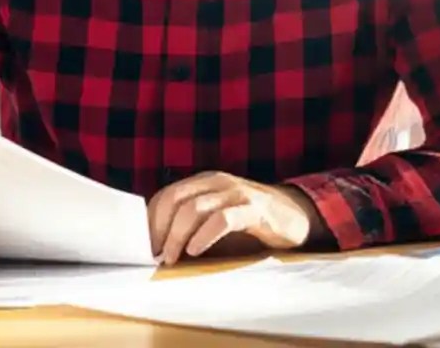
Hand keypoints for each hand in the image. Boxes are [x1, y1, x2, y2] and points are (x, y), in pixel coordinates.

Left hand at [147, 171, 321, 265]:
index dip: (151, 220)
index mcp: (205, 181)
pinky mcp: (254, 209)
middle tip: (154, 255)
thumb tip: (158, 246)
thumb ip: (192, 223)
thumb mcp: (217, 217)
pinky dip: (204, 236)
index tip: (144, 246)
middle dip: (160, 229)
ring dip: (177, 236)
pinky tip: (196, 251)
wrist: (295, 217)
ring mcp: (237, 193)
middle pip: (175, 199)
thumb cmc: (250, 222)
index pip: (166, 195)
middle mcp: (218, 182)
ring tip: (171, 257)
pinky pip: (222, 219)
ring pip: (194, 208)